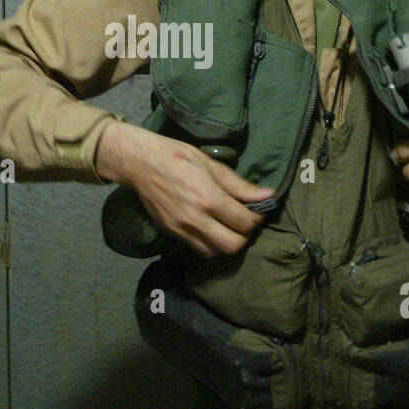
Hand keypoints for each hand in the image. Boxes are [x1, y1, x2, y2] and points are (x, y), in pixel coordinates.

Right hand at [96, 122, 273, 256]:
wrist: (140, 163)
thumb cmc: (177, 156)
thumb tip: (268, 195)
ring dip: (225, 242)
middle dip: (243, 235)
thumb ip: (239, 185)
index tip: (255, 209)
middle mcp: (196, 219)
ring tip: (225, 226)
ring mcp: (181, 229)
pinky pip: (197, 249)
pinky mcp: (171, 234)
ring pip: (215, 252)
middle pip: (233, 245)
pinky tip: (209, 229)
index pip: (245, 222)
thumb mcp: (211, 164)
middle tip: (242, 221)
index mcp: (209, 198)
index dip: (256, 217)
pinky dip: (208, 244)